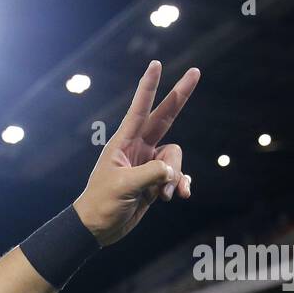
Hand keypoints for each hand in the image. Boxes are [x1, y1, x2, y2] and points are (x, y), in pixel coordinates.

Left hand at [72, 61, 199, 245]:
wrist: (97, 228)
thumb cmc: (102, 204)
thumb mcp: (124, 187)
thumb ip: (151, 174)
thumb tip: (172, 171)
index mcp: (123, 143)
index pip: (139, 109)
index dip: (149, 87)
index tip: (156, 64)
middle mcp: (138, 148)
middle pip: (165, 117)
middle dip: (180, 96)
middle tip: (196, 71)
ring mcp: (148, 163)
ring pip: (175, 157)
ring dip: (175, 176)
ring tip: (164, 196)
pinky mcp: (155, 180)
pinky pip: (177, 175)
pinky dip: (180, 184)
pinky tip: (180, 196)